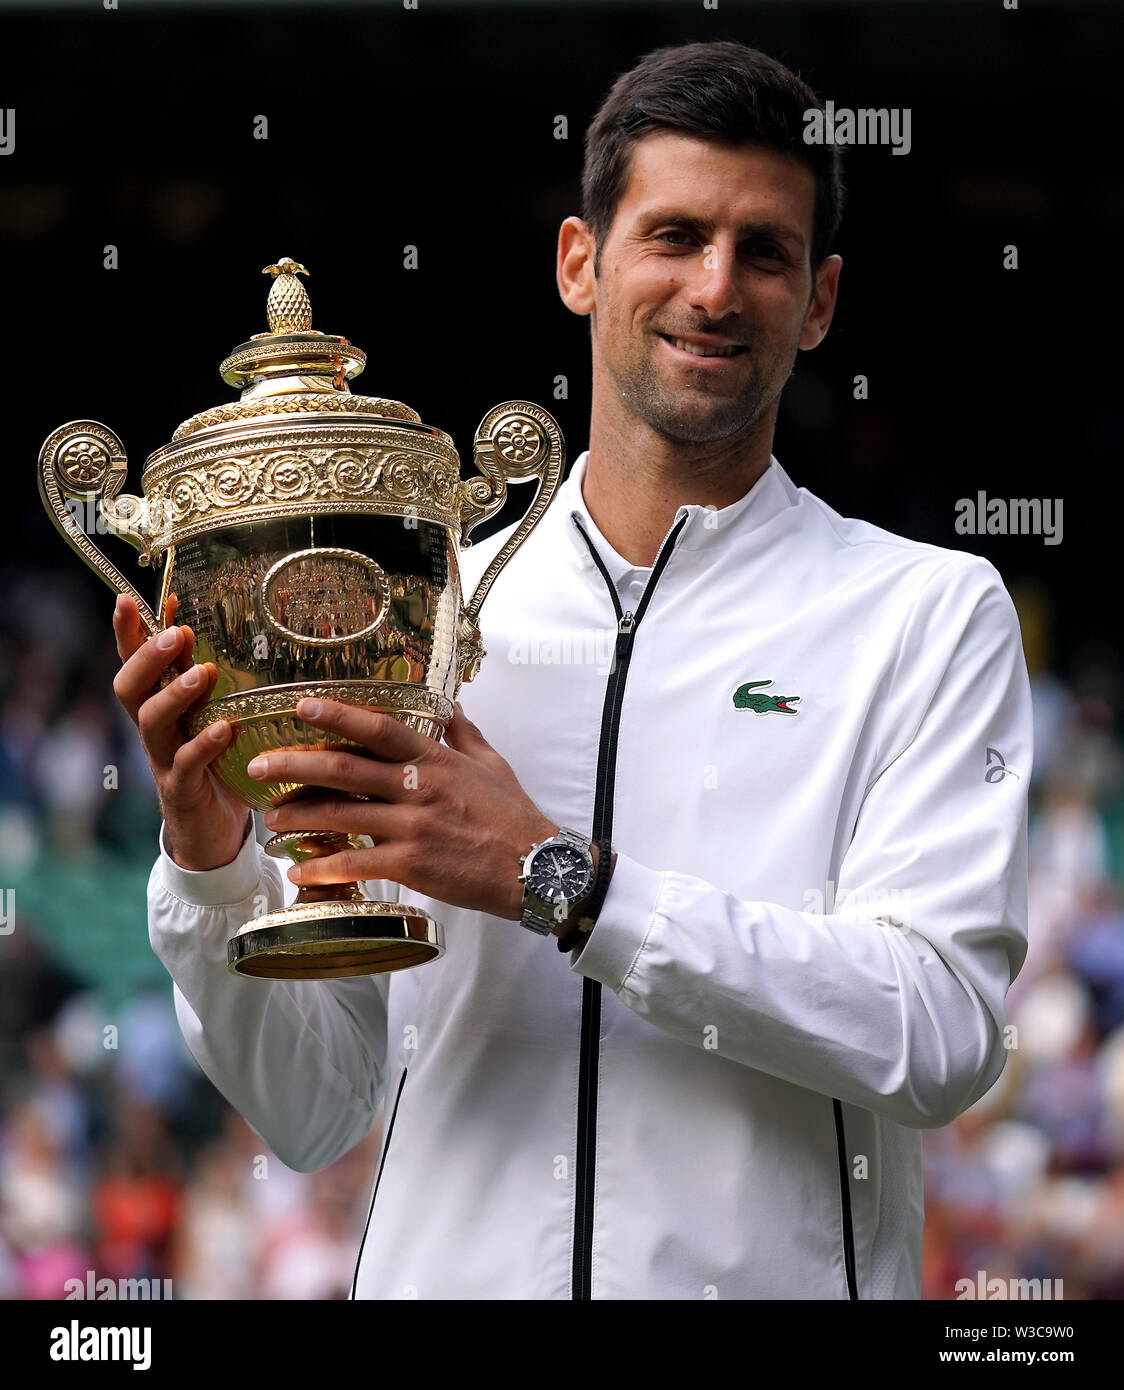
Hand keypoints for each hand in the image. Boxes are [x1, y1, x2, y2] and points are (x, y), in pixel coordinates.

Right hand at [112, 593, 248, 870]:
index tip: (127, 598)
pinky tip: (224, 729)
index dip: (126, 633)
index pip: (132, 663)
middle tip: (177, 631)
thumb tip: (204, 628)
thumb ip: (203, 680)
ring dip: (175, 694)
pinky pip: (185, 765)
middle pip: (129, 688)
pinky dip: (203, 745)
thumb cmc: (214, 766)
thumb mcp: (208, 715)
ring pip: (151, 723)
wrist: (211, 836)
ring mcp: (162, 761)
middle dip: (148, 656)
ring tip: (204, 672)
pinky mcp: (182, 791)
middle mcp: (153, 731)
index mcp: (157, 707)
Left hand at [252, 698, 556, 920]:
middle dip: (294, 766)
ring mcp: (413, 828)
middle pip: (344, 771)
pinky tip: (300, 871)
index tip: (302, 706)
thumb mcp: (491, 763)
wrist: (534, 868)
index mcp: (435, 760)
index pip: (379, 729)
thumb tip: (446, 706)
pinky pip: (356, 864)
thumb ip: (462, 733)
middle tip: (259, 765)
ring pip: (341, 817)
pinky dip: (323, 868)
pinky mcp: (411, 865)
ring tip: (270, 818)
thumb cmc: (513, 816)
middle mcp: (418, 789)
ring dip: (299, 817)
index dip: (338, 716)